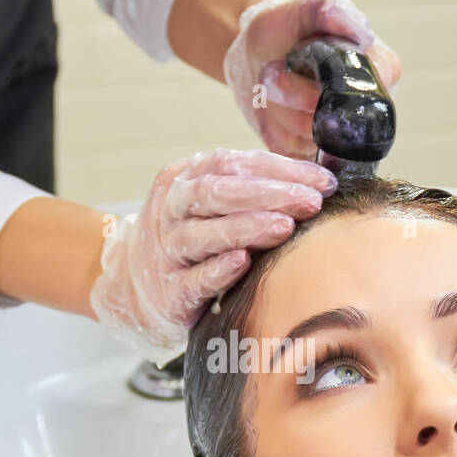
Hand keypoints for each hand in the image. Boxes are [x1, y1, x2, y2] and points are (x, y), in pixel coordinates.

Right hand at [89, 147, 336, 361]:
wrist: (135, 291)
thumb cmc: (191, 243)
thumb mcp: (210, 208)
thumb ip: (251, 190)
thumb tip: (318, 181)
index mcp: (182, 180)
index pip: (231, 164)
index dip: (278, 169)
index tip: (321, 181)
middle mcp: (169, 212)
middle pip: (214, 193)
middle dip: (268, 194)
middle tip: (311, 201)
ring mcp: (166, 252)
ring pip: (202, 235)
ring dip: (246, 228)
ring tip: (285, 227)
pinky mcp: (169, 293)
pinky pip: (194, 279)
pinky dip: (218, 270)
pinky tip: (243, 262)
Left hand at [223, 0, 401, 157]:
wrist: (254, 53)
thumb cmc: (289, 27)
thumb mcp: (307, 9)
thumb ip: (332, 10)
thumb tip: (363, 33)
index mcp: (380, 72)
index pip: (370, 94)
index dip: (333, 83)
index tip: (309, 59)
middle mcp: (365, 110)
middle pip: (332, 120)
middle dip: (294, 93)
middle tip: (274, 69)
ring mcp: (338, 136)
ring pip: (306, 135)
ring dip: (278, 106)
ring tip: (270, 81)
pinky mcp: (308, 152)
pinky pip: (289, 148)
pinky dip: (270, 124)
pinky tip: (269, 105)